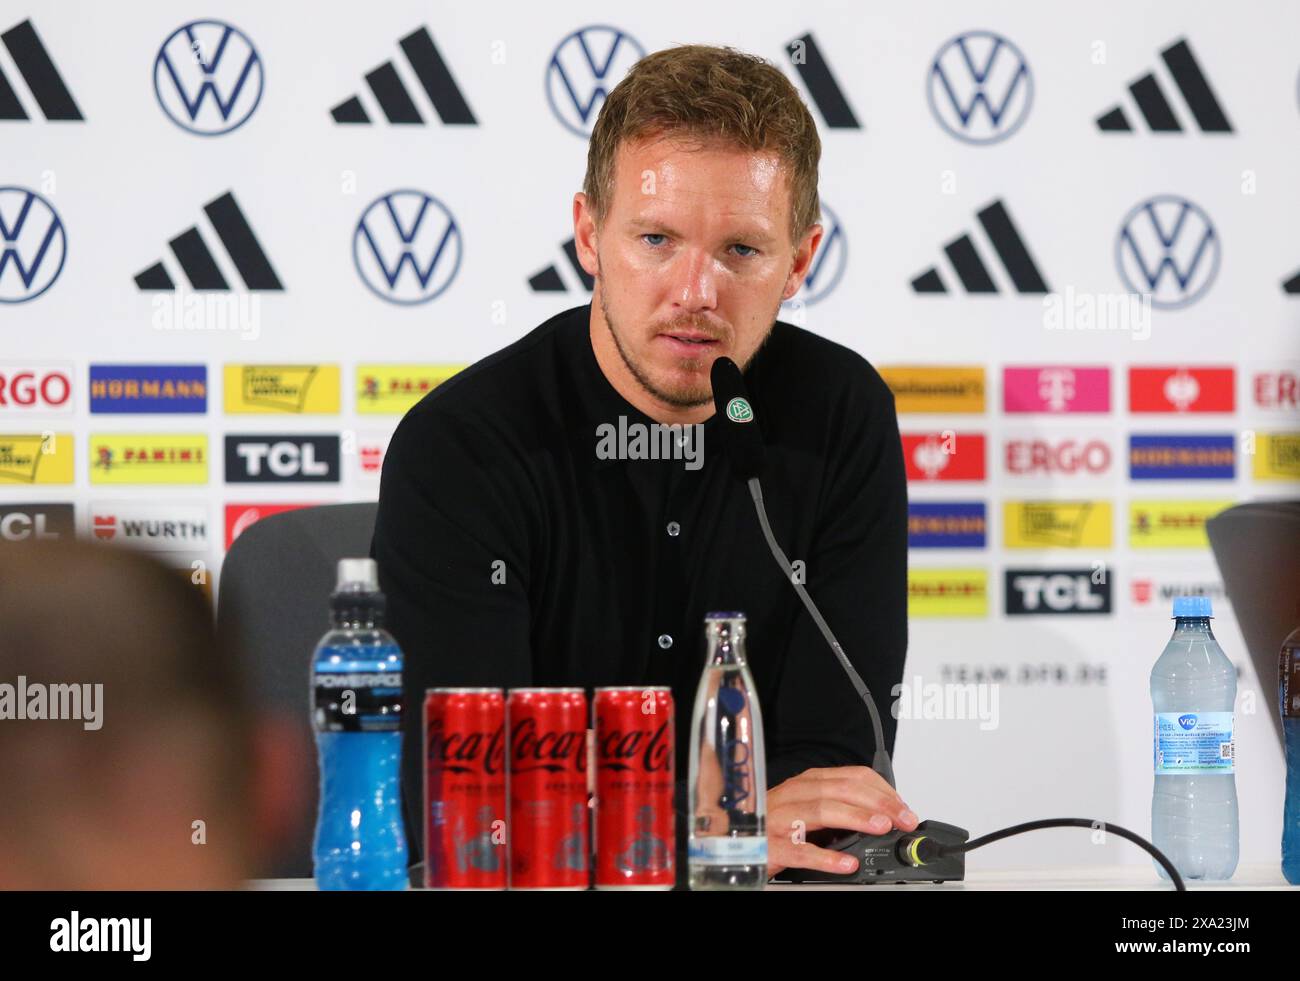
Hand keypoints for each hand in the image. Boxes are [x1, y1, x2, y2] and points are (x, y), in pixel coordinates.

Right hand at [766, 765, 918, 877]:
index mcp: (807, 784)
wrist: (731, 840)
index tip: (904, 808)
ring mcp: (780, 819)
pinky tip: (847, 863)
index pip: (852, 776)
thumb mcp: (808, 811)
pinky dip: (825, 856)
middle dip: (878, 802)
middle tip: (903, 818)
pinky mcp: (769, 846)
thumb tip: (883, 815)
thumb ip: (839, 808)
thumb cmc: (773, 826)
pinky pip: (800, 849)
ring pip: (821, 810)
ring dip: (856, 817)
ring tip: (880, 827)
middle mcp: (794, 795)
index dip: (883, 790)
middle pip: (841, 789)